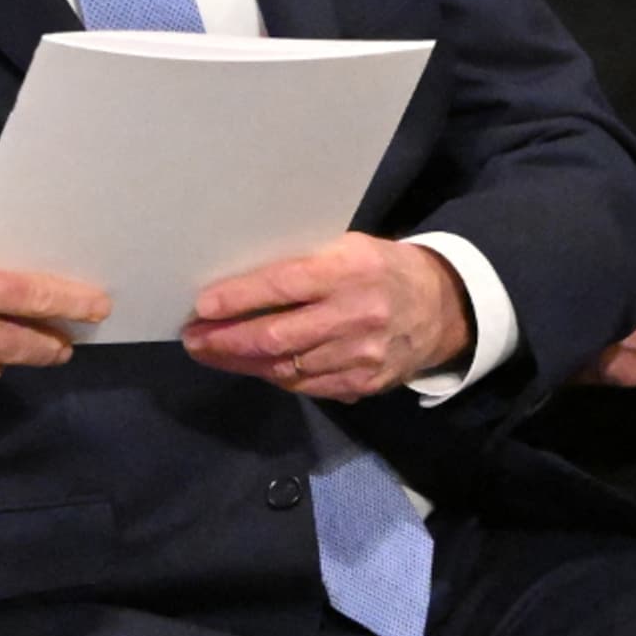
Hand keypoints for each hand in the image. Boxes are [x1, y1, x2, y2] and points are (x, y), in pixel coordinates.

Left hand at [185, 235, 470, 400]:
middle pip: (278, 337)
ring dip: (242, 362)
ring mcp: (361, 355)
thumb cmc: (382, 268)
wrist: (442, 308)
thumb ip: (304, 264)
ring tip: (212, 352)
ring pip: (286, 368)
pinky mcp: (363, 384)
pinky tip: (253, 366)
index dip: (239, 298)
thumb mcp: (349, 248)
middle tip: (194, 338)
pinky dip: (274, 376)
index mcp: (351, 270)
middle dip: (227, 340)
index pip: (284, 285)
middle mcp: (356, 315)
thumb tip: (241, 282)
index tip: (203, 306)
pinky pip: (306, 386)